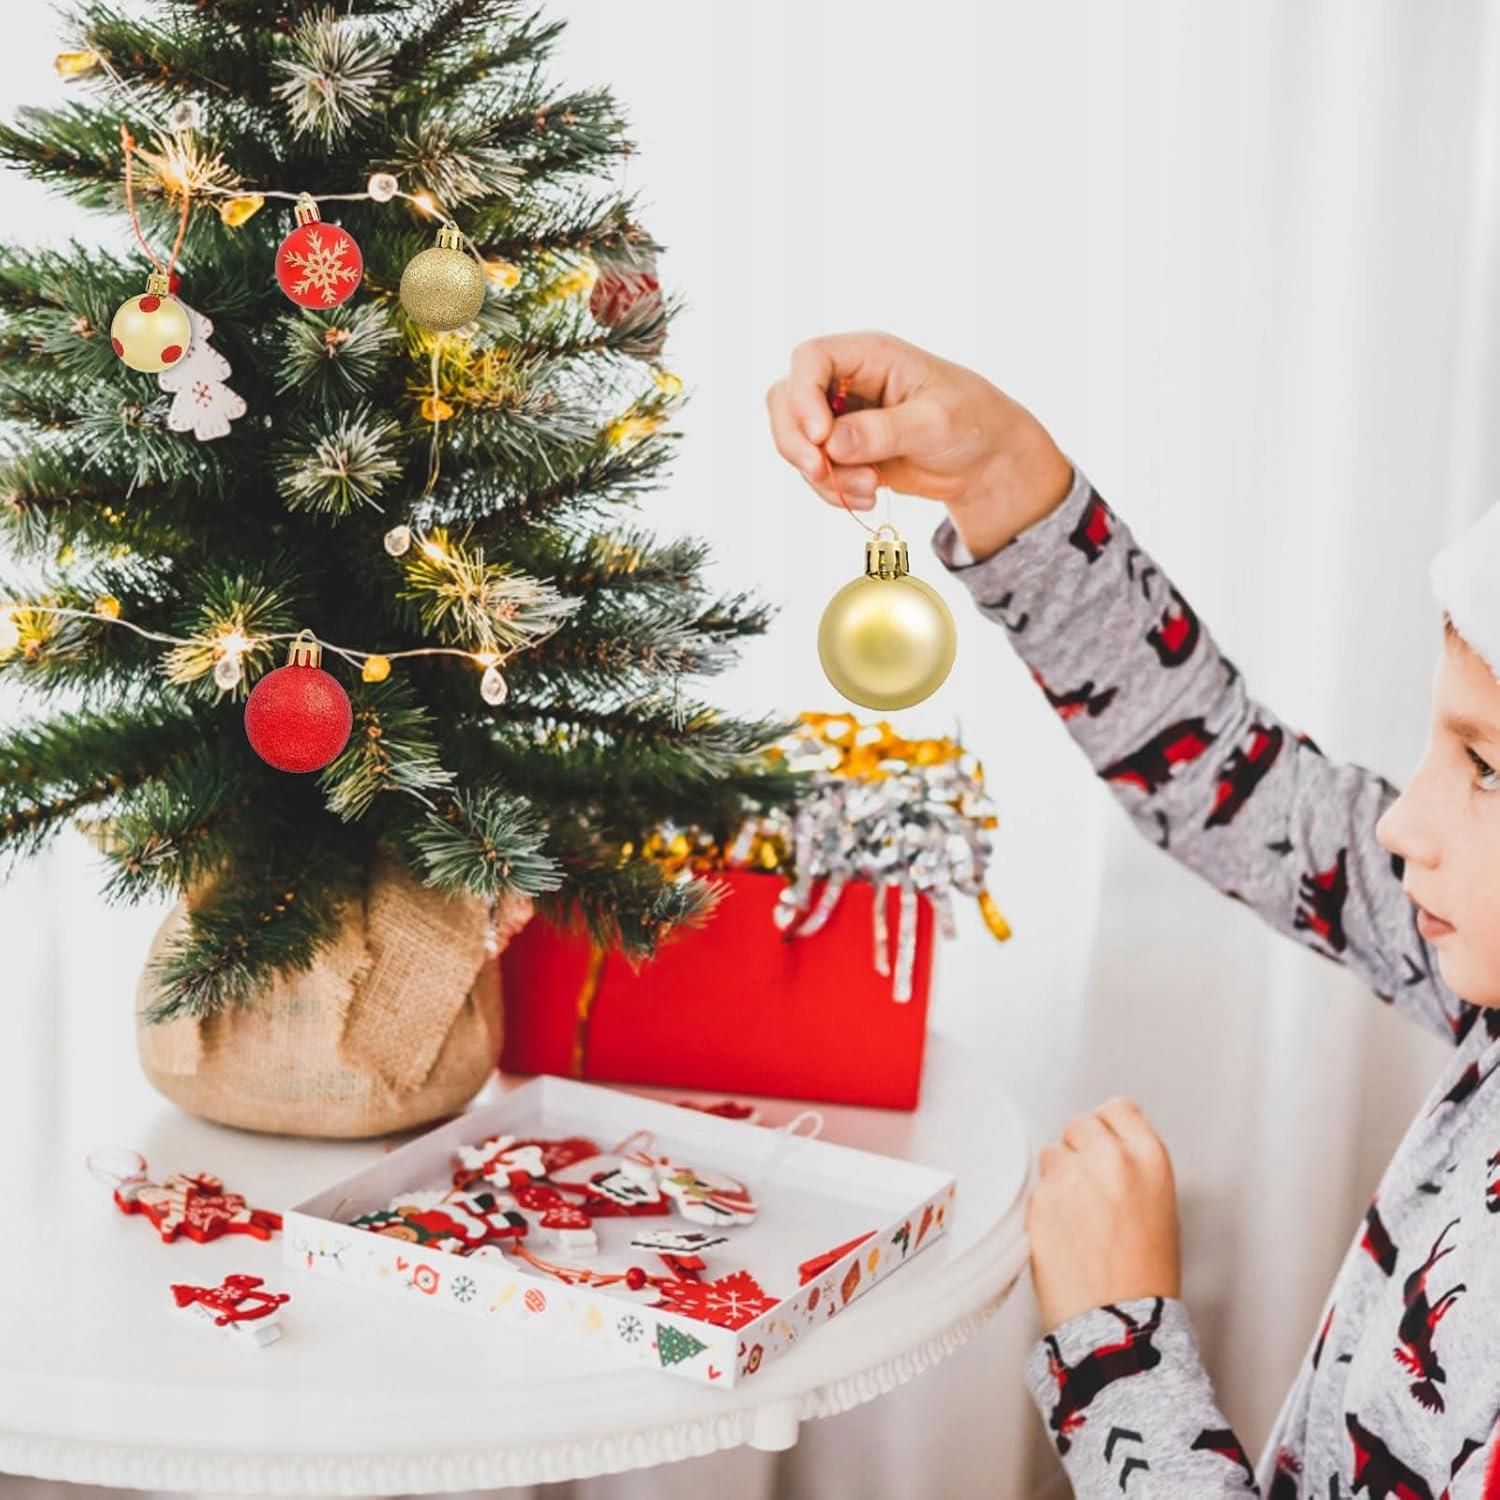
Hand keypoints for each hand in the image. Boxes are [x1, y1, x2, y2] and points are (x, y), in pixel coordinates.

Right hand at [764, 330, 1074, 559]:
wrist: (984, 462)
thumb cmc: (971, 423)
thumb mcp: (935, 423)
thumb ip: (884, 431)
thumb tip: (833, 443)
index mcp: (870, 355)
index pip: (810, 359)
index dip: (803, 396)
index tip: (821, 438)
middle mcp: (846, 381)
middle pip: (786, 399)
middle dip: (797, 442)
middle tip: (821, 473)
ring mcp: (839, 417)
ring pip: (794, 440)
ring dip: (822, 475)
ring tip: (869, 490)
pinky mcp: (841, 452)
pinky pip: (814, 471)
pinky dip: (832, 491)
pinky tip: (868, 498)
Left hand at [1025, 1096, 1182, 1333]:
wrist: (1119, 1324)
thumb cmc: (1146, 1278)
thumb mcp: (1161, 1209)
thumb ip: (1135, 1168)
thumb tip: (1110, 1147)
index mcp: (1149, 1159)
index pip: (1118, 1109)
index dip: (1109, 1127)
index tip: (1105, 1141)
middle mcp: (1109, 1159)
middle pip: (1080, 1124)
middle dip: (1080, 1149)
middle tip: (1089, 1185)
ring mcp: (1071, 1177)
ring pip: (1052, 1153)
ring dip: (1059, 1176)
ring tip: (1078, 1216)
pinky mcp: (1040, 1200)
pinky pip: (1037, 1187)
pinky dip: (1045, 1205)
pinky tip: (1064, 1234)